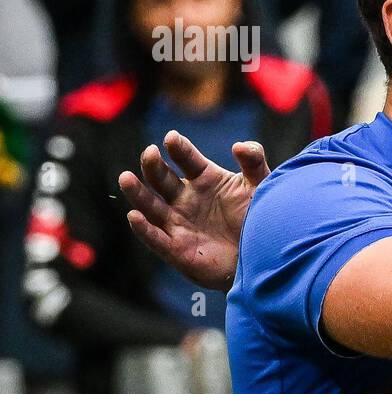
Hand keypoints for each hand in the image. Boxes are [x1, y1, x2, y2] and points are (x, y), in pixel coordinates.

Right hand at [119, 131, 269, 290]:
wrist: (264, 256)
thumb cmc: (260, 217)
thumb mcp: (260, 185)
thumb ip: (253, 161)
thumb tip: (239, 145)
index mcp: (205, 179)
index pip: (187, 160)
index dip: (179, 148)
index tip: (171, 138)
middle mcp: (186, 198)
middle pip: (162, 179)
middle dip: (153, 166)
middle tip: (149, 152)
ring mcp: (179, 223)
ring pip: (151, 206)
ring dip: (137, 193)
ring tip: (125, 178)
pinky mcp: (177, 249)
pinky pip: (156, 238)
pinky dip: (144, 229)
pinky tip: (134, 216)